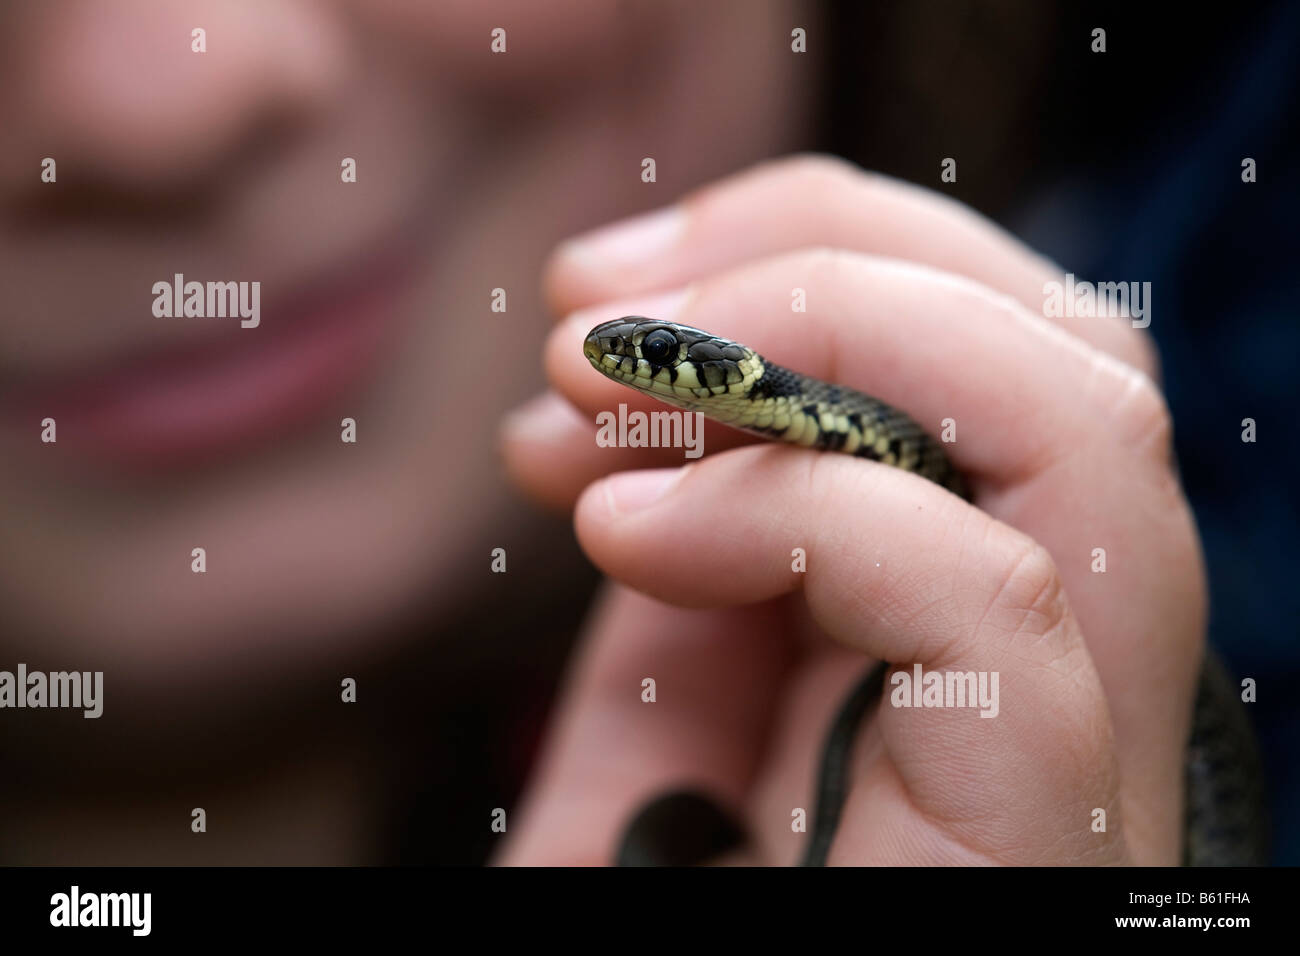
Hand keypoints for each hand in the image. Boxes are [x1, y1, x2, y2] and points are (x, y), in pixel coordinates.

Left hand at [497, 156, 1203, 864]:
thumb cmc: (644, 914)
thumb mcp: (661, 728)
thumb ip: (712, 589)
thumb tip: (681, 442)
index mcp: (993, 653)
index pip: (1006, 373)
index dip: (803, 277)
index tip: (594, 311)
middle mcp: (1074, 689)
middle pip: (1062, 355)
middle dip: (812, 261)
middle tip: (592, 310)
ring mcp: (1086, 768)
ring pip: (1083, 430)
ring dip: (817, 330)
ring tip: (600, 378)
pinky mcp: (1048, 842)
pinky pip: (998, 595)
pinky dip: (800, 506)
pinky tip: (628, 533)